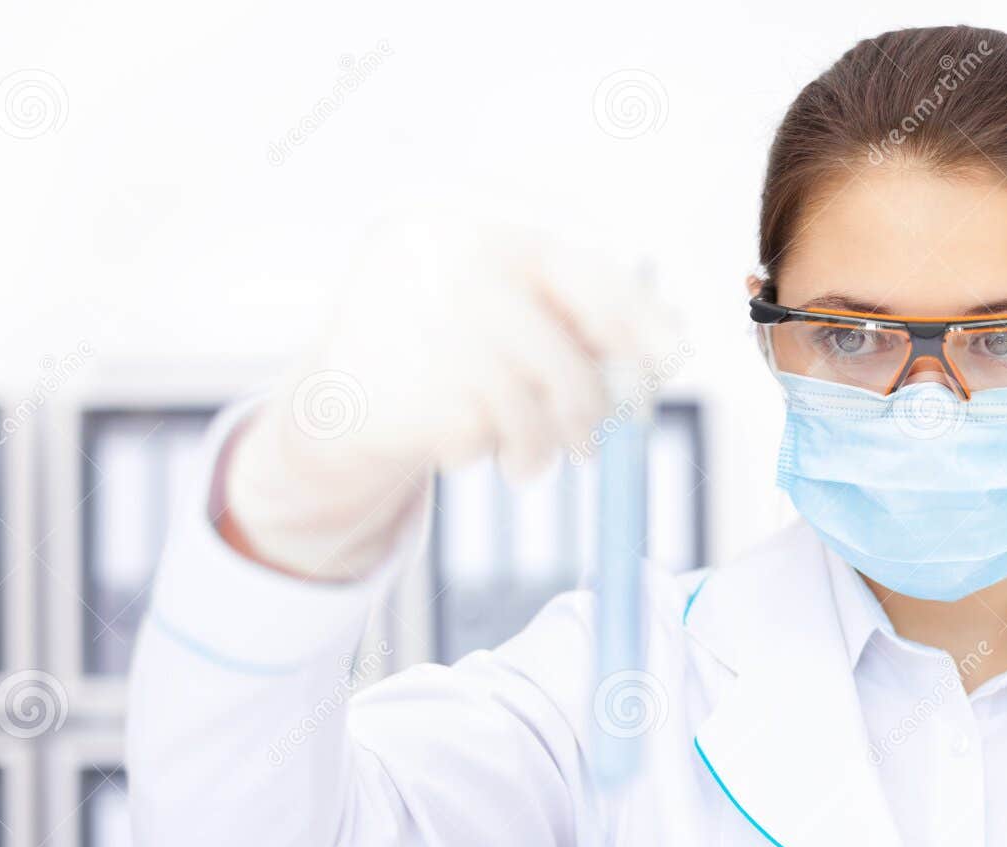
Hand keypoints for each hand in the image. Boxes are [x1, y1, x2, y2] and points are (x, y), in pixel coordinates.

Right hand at [221, 211, 679, 579]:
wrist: (333, 397)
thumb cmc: (438, 348)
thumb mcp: (501, 311)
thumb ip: (576, 316)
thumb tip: (673, 338)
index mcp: (476, 228)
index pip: (580, 269)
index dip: (636, 317)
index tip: (672, 355)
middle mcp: (448, 265)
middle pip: (562, 355)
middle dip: (590, 410)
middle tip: (593, 445)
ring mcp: (424, 327)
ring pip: (528, 408)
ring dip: (538, 449)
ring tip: (525, 459)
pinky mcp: (406, 390)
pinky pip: (480, 439)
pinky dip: (481, 453)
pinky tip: (458, 443)